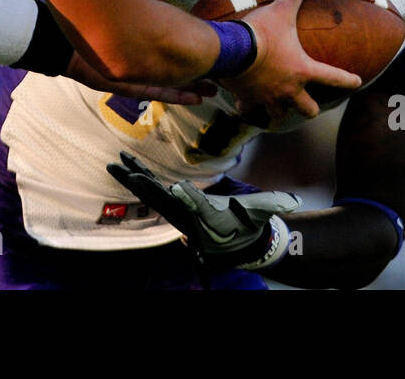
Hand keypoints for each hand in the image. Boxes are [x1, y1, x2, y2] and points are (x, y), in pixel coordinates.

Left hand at [59, 0, 217, 104]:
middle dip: (192, 80)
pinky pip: (154, 93)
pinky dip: (174, 96)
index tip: (206, 61)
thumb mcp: (136, 6)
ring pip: (167, 88)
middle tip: (215, 83)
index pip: (168, 58)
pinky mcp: (127, 86)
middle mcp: (138, 68)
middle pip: (171, 77)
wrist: (73, 38)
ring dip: (188, 92)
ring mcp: (134, 78)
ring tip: (208, 94)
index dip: (187, 61)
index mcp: (141, 51)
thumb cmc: (101, 20)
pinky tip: (192, 98)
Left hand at [107, 152, 300, 268]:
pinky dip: (139, 177)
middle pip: (164, 202)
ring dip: (134, 178)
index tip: (178, 190)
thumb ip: (273, 207)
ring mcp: (178, 212)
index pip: (200, 211)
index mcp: (212, 221)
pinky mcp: (174, 204)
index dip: (190, 201)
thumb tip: (289, 203)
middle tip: (127, 171)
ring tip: (115, 163)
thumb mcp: (264, 213)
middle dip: (146, 186)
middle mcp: (190, 219)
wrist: (242, 239)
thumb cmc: (254, 224)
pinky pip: (152, 191)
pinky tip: (124, 164)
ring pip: (153, 195)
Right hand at [225, 0, 361, 124]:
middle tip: (309, 104)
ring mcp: (267, 97)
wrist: (231, 51)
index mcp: (302, 70)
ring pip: (279, 114)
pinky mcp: (247, 99)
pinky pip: (249, 109)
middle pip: (307, 110)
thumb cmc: (260, 32)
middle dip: (310, 108)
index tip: (357, 82)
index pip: (333, 77)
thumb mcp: (280, 10)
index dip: (347, 80)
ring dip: (280, 110)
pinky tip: (244, 102)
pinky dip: (248, 106)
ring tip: (278, 104)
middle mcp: (288, 89)